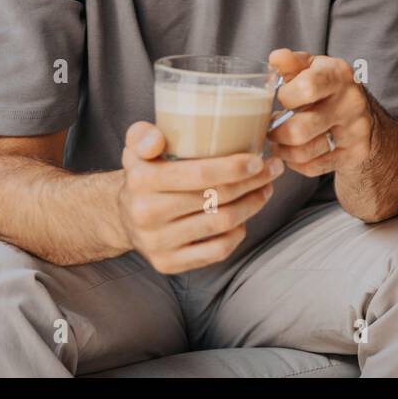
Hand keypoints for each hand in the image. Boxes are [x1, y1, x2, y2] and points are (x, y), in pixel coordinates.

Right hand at [118, 121, 284, 273]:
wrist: (124, 216)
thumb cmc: (145, 172)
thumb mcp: (137, 146)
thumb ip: (142, 134)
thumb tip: (156, 140)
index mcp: (141, 180)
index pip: (198, 174)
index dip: (234, 167)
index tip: (258, 159)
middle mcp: (146, 213)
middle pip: (216, 198)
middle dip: (253, 182)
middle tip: (273, 169)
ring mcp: (157, 242)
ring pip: (221, 223)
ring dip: (252, 204)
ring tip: (265, 189)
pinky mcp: (168, 263)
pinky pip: (216, 251)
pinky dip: (238, 233)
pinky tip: (245, 218)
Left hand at [265, 48, 376, 177]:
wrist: (368, 121)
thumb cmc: (331, 90)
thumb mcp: (315, 69)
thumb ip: (293, 62)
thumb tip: (275, 58)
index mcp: (339, 75)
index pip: (306, 88)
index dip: (285, 96)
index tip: (283, 98)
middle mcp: (351, 103)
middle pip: (299, 130)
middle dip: (276, 132)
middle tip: (271, 128)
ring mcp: (354, 131)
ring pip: (303, 153)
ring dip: (282, 150)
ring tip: (278, 142)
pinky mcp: (354, 155)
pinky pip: (313, 168)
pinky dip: (296, 163)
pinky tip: (293, 153)